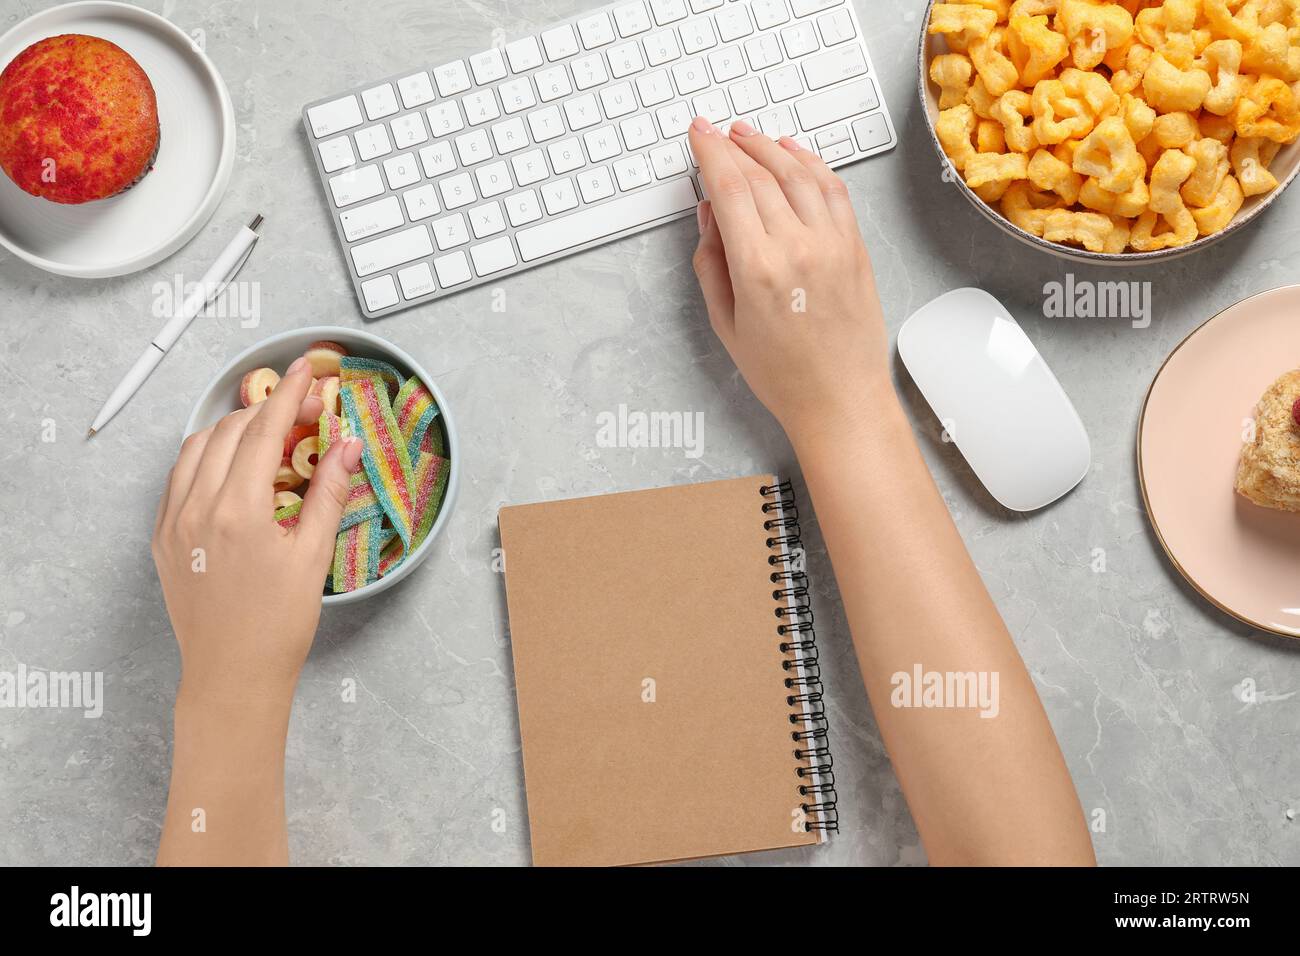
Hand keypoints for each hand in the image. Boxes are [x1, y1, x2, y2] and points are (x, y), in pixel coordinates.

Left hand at [151, 355, 363, 707]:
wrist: (232, 676)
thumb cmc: (277, 625)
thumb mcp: (313, 556)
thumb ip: (329, 493)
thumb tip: (347, 445)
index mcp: (238, 510)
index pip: (263, 431)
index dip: (288, 394)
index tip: (306, 369)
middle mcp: (196, 508)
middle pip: (228, 432)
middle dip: (265, 410)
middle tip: (300, 407)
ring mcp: (172, 523)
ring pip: (195, 450)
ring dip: (230, 430)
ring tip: (264, 432)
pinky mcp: (161, 540)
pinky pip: (177, 480)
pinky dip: (203, 459)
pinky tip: (227, 467)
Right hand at [687, 117, 892, 448]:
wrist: (840, 399)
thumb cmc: (783, 374)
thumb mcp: (726, 324)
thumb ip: (711, 264)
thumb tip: (709, 214)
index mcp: (758, 269)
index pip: (730, 187)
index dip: (710, 152)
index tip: (699, 134)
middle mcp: (798, 247)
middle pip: (761, 173)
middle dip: (734, 145)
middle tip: (717, 131)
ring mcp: (833, 243)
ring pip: (799, 172)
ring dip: (771, 146)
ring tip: (750, 134)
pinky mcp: (856, 247)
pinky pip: (833, 189)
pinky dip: (812, 163)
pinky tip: (795, 153)